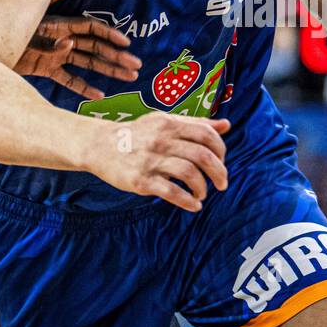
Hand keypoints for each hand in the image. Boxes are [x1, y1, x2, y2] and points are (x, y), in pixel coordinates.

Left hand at [13, 16, 141, 99]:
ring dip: (107, 70)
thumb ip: (47, 43)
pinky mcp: (45, 67)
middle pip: (94, 47)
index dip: (109, 35)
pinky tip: (99, 95)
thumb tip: (69, 45)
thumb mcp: (25, 38)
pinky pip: (68, 78)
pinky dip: (83, 86)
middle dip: (116, 56)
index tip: (126, 44)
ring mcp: (53, 54)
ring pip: (87, 62)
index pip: (90, 28)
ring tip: (129, 78)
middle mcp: (59, 39)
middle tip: (136, 67)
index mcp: (57, 26)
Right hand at [88, 113, 231, 212]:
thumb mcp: (165, 122)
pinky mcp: (140, 180)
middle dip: (219, 172)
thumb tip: (226, 125)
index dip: (220, 150)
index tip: (222, 161)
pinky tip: (194, 205)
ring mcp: (150, 161)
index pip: (206, 134)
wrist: (99, 145)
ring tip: (202, 194)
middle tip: (222, 183)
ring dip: (202, 187)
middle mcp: (162, 141)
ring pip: (189, 174)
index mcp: (170, 124)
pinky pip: (171, 192)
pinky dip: (187, 201)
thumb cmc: (139, 134)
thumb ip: (196, 124)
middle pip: (202, 156)